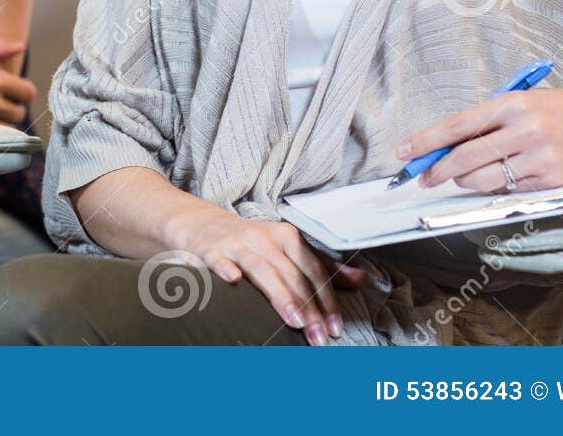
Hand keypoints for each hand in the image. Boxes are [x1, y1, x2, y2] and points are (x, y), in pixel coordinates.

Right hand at [169, 205, 367, 345]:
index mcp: (286, 237)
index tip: (335, 328)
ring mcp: (236, 244)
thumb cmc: (250, 241)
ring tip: (295, 321)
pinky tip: (233, 281)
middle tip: (319, 338)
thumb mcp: (287, 248)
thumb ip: (322, 265)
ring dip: (280, 295)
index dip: (326, 299)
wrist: (200, 224)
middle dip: (308, 308)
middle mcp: (263, 238)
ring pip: (262, 270)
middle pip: (291, 274)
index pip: (313, 269)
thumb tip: (361, 279)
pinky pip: (218, 259)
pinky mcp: (209, 250)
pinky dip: (226, 268)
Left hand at [398, 86, 562, 192]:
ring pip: (482, 180)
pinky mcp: (550, 181)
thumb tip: (449, 142)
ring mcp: (538, 158)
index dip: (425, 141)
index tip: (404, 153)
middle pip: (464, 157)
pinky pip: (508, 190)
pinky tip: (494, 180)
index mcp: (512, 104)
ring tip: (460, 176)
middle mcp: (523, 130)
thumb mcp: (527, 101)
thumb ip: (490, 121)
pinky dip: (494, 188)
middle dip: (437, 171)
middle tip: (423, 178)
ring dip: (463, 181)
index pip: (456, 125)